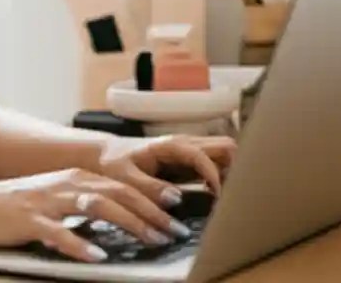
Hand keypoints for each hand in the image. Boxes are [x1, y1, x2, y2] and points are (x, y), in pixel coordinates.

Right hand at [0, 168, 191, 262]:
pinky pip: (59, 233)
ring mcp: (48, 200)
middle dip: (151, 212)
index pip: (123, 186)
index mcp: (75, 177)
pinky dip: (81, 243)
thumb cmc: (16, 207)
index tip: (176, 213)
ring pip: (97, 207)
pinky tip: (98, 255)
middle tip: (174, 231)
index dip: (152, 199)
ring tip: (151, 240)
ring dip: (129, 224)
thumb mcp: (56, 198)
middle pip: (118, 194)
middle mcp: (66, 184)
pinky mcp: (30, 220)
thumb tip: (119, 216)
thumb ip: (85, 203)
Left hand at [94, 134, 235, 202]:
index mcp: (171, 145)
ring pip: (224, 151)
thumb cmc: (113, 164)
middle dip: (235, 168)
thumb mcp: (125, 178)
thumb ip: (148, 188)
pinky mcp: (190, 157)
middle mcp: (185, 142)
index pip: (203, 155)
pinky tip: (216, 194)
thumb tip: (176, 198)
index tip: (217, 198)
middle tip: (229, 196)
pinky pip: (216, 160)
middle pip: (225, 146)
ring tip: (226, 197)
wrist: (105, 153)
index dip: (214, 175)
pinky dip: (224, 174)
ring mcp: (190, 148)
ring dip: (232, 171)